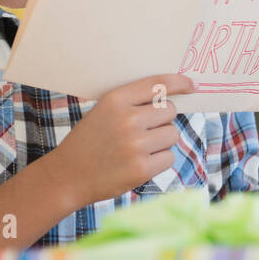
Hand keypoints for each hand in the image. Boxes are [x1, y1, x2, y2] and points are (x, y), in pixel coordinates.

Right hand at [49, 74, 196, 208]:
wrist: (67, 176)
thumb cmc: (90, 142)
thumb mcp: (103, 112)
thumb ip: (133, 104)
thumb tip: (172, 101)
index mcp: (116, 100)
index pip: (158, 85)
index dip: (179, 82)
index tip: (191, 85)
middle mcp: (127, 119)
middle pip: (170, 111)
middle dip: (162, 120)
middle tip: (144, 131)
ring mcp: (135, 145)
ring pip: (172, 134)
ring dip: (162, 142)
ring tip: (139, 149)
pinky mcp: (142, 169)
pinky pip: (169, 158)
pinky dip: (159, 162)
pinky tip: (139, 163)